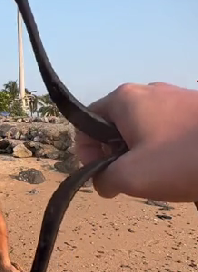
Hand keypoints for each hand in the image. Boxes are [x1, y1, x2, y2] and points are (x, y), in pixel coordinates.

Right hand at [75, 82, 197, 201]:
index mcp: (124, 99)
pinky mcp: (196, 108)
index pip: (86, 121)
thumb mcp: (130, 177)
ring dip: (140, 153)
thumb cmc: (180, 160)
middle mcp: (148, 90)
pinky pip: (167, 128)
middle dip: (114, 154)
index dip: (85, 152)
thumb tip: (102, 181)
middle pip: (114, 124)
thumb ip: (103, 178)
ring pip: (142, 127)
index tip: (101, 175)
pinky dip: (164, 149)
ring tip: (157, 176)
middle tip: (128, 179)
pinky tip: (179, 167)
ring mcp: (175, 97)